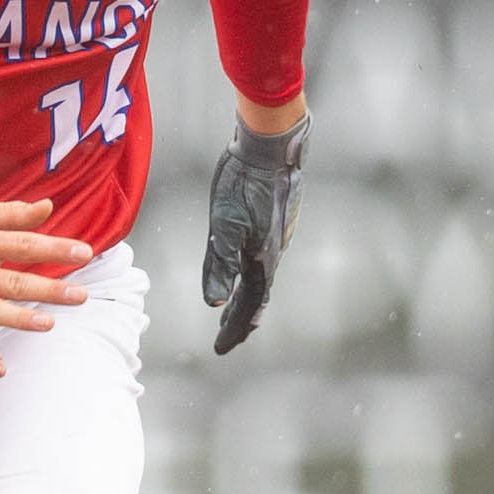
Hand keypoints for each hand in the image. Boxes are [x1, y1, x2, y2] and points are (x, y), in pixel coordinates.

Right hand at [0, 199, 91, 379]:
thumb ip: (11, 214)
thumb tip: (49, 208)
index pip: (22, 244)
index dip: (54, 247)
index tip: (85, 252)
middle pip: (11, 281)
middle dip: (48, 288)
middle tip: (82, 295)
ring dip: (19, 319)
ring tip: (49, 323)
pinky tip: (0, 370)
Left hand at [202, 114, 307, 353]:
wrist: (272, 144)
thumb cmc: (245, 182)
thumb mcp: (225, 224)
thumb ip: (219, 263)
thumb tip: (215, 303)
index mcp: (263, 258)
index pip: (250, 305)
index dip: (235, 328)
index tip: (221, 349)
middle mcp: (274, 251)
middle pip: (258, 295)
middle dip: (240, 319)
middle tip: (226, 339)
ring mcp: (278, 235)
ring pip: (261, 276)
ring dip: (246, 297)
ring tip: (231, 310)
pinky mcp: (276, 219)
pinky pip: (262, 257)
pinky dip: (251, 273)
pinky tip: (243, 267)